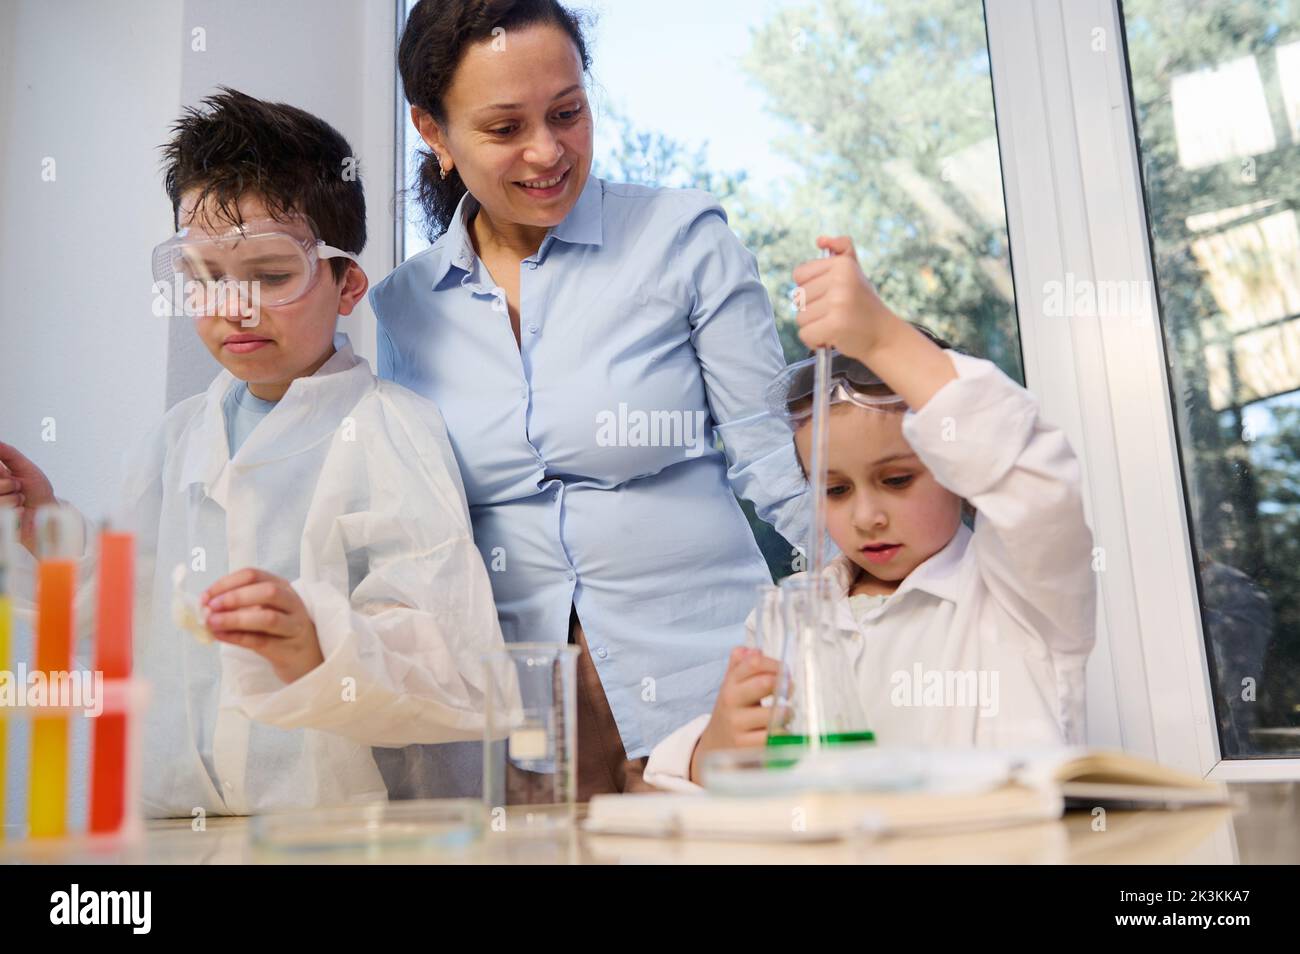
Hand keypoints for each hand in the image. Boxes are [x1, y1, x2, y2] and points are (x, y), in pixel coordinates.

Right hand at [0, 442, 57, 555]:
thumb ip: (8, 454)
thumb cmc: (37, 491)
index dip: (1, 474)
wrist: (49, 513)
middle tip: (19, 487)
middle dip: (8, 484)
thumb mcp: (25, 468)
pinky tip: (21, 512)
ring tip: (21, 500)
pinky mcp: (1, 520)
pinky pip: (4, 512)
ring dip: (14, 499)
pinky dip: (17, 511)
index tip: (9, 477)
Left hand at [202, 568, 323, 683]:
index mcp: (282, 587)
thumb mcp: (263, 610)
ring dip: (235, 619)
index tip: (206, 596)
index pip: (254, 575)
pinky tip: (220, 636)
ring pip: (267, 617)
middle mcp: (291, 603)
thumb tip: (204, 606)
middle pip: (267, 592)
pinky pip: (262, 641)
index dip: (227, 583)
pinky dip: (238, 638)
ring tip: (211, 623)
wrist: (306, 659)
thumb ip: (239, 606)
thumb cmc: (278, 631)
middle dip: (234, 597)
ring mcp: (293, 626)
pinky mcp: (288, 649)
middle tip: (210, 608)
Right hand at [689, 647, 780, 783]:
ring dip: (787, 713)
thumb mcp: (732, 687)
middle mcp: (731, 702)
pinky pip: (775, 736)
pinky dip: (783, 733)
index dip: (775, 664)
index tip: (785, 671)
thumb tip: (753, 650)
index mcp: (729, 684)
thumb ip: (741, 666)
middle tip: (790, 690)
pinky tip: (779, 732)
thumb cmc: (733, 712)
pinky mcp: (746, 746)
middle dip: (784, 686)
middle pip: (764, 683)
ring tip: (785, 714)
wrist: (716, 746)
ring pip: (775, 713)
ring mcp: (738, 725)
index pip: (753, 663)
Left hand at [792, 235, 898, 361]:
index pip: (799, 275)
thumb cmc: (862, 302)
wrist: (883, 334)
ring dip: (814, 325)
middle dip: (812, 308)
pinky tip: (832, 336)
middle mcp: (840, 280)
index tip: (829, 293)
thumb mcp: (854, 271)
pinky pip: (805, 334)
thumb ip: (841, 249)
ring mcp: (838, 303)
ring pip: (800, 317)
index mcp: (842, 264)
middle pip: (798, 297)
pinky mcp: (835, 326)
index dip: (810, 287)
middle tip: (836, 311)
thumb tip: (820, 240)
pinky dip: (815, 340)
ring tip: (836, 323)